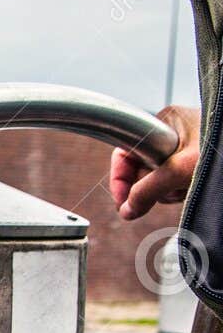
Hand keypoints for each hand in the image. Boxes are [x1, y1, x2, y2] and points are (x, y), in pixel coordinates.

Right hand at [110, 105, 201, 219]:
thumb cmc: (222, 151)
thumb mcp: (180, 171)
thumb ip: (148, 190)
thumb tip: (126, 211)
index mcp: (164, 121)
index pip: (124, 152)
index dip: (121, 179)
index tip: (124, 203)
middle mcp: (171, 131)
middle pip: (141, 168)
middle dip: (151, 187)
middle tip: (167, 192)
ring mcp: (182, 146)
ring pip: (157, 178)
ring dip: (167, 190)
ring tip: (186, 188)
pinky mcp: (191, 161)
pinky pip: (172, 181)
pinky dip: (178, 189)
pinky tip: (191, 189)